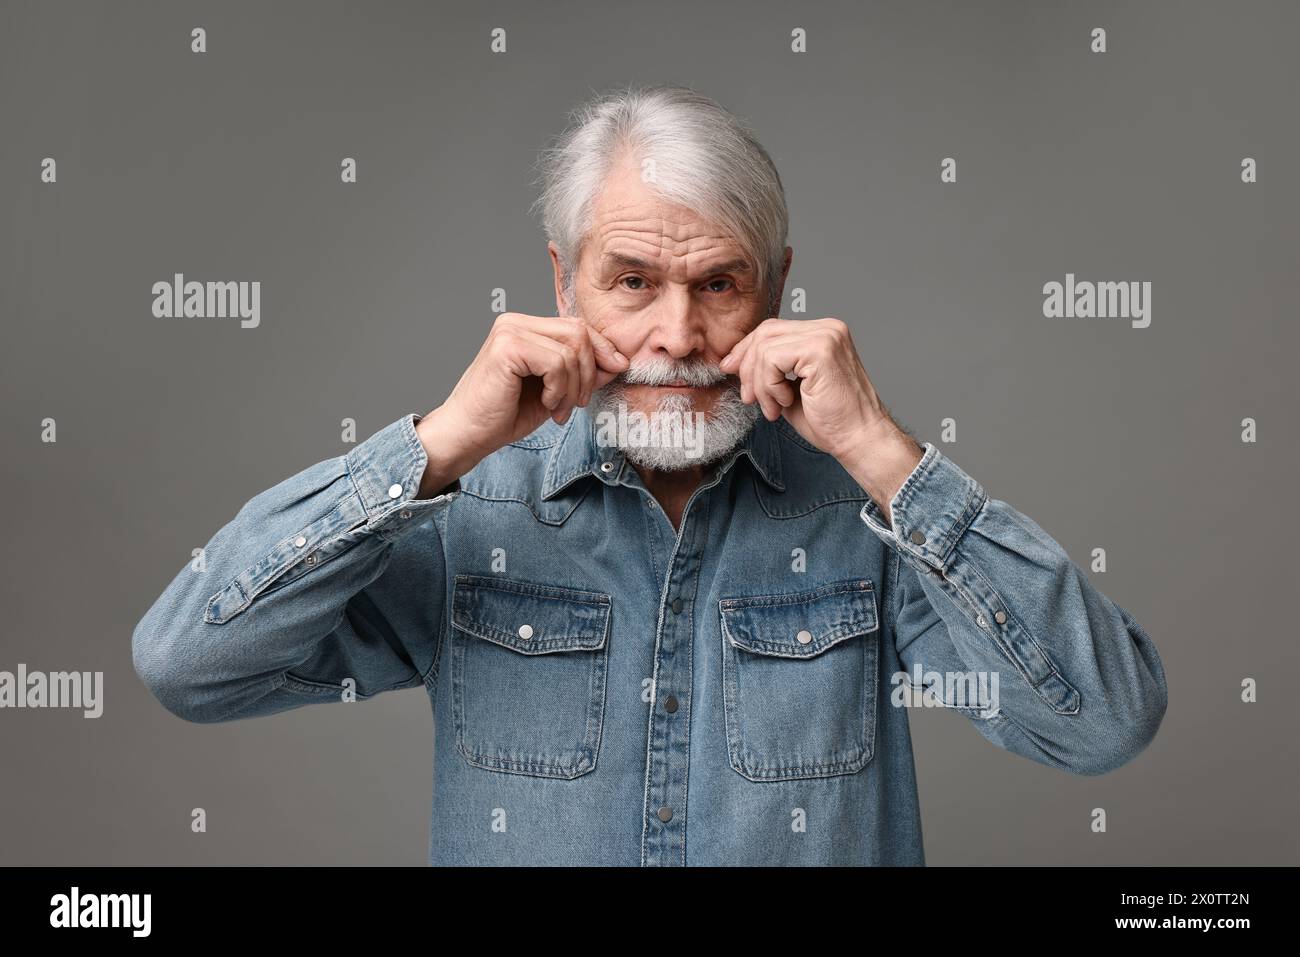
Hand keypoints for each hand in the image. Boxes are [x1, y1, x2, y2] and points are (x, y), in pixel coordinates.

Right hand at [414, 313, 627, 495]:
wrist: (468, 435)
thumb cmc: (504, 415)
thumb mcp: (556, 392)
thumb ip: (583, 373)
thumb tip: (618, 361)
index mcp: (525, 328)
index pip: (577, 326)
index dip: (602, 348)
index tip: (616, 370)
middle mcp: (515, 322)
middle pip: (579, 332)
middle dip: (590, 371)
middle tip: (579, 403)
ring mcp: (510, 331)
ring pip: (571, 349)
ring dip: (574, 386)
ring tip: (558, 409)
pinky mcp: (507, 347)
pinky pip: (557, 362)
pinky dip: (559, 389)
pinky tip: (546, 404)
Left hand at [718, 317, 923, 516]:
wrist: (859, 439)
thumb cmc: (832, 421)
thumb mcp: (791, 389)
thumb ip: (770, 371)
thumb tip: (736, 362)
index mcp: (823, 333)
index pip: (772, 329)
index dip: (747, 350)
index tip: (732, 371)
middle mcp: (828, 328)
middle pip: (766, 332)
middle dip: (747, 366)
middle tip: (749, 397)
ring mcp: (826, 336)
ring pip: (765, 347)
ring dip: (760, 383)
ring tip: (774, 407)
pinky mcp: (820, 350)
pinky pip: (772, 359)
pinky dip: (769, 385)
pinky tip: (785, 402)